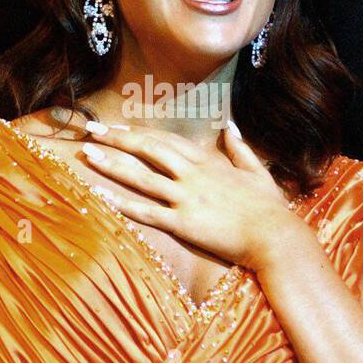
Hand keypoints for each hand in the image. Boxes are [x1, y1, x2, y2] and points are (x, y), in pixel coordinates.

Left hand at [80, 120, 298, 270]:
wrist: (275, 236)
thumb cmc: (269, 208)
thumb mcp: (256, 171)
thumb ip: (239, 148)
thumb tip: (230, 127)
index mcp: (208, 161)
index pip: (166, 139)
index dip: (139, 131)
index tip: (117, 126)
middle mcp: (192, 174)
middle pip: (148, 149)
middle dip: (117, 138)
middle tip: (91, 129)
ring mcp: (186, 198)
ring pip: (140, 176)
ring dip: (111, 164)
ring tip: (87, 154)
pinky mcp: (182, 223)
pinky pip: (145, 211)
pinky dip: (120, 203)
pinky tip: (99, 195)